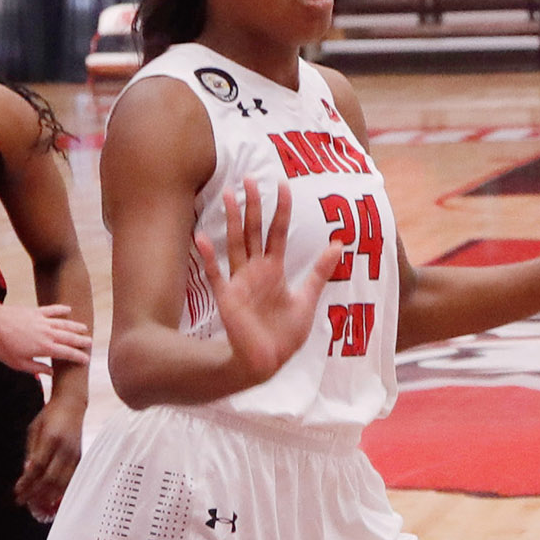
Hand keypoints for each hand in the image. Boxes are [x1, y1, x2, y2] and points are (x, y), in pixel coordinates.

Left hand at [0, 303, 91, 375]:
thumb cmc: (3, 345)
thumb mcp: (18, 363)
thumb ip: (36, 368)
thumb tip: (51, 372)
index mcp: (45, 348)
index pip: (67, 353)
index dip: (78, 357)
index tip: (86, 360)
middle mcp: (48, 334)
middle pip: (69, 338)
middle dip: (81, 341)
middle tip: (90, 343)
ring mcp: (42, 321)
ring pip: (64, 324)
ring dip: (76, 326)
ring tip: (85, 328)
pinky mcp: (36, 312)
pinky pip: (52, 310)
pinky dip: (61, 309)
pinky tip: (69, 309)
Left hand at [14, 393, 84, 520]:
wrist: (72, 405)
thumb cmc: (50, 415)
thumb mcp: (34, 429)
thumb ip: (32, 451)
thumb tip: (27, 473)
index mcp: (51, 439)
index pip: (38, 467)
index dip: (27, 482)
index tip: (17, 491)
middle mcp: (65, 449)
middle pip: (51, 478)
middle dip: (36, 493)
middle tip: (24, 501)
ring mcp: (75, 455)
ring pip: (63, 482)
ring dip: (48, 495)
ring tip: (36, 504)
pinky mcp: (80, 458)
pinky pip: (71, 479)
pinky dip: (61, 490)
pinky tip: (52, 497)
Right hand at [194, 179, 337, 384]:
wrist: (268, 361)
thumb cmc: (285, 334)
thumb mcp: (308, 299)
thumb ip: (319, 272)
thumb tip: (339, 245)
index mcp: (274, 270)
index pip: (277, 232)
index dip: (280, 210)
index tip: (282, 185)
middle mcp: (255, 271)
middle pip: (253, 231)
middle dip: (252, 205)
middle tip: (249, 178)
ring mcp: (239, 282)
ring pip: (235, 244)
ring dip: (231, 220)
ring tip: (227, 194)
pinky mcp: (227, 298)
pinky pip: (215, 274)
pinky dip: (208, 257)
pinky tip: (200, 237)